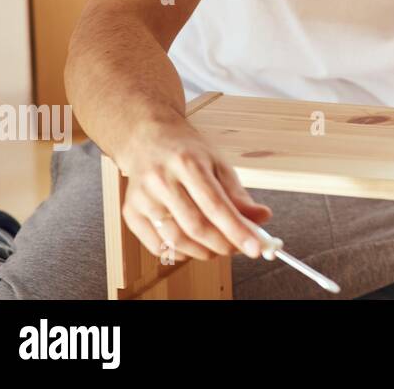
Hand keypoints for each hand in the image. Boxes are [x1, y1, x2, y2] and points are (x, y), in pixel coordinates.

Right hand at [116, 116, 272, 262]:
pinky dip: (181, 253)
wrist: (147, 140)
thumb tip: (262, 218)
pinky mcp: (130, 212)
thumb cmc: (187, 152)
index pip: (217, 206)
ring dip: (204, 251)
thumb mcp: (218, 163)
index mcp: (188, 163)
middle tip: (239, 248)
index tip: (256, 247)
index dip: (238, 231)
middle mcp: (162, 180)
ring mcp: (142, 198)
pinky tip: (194, 246)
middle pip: (196, 226)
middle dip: (223, 244)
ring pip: (177, 240)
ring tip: (219, 247)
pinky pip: (158, 246)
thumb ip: (238, 194)